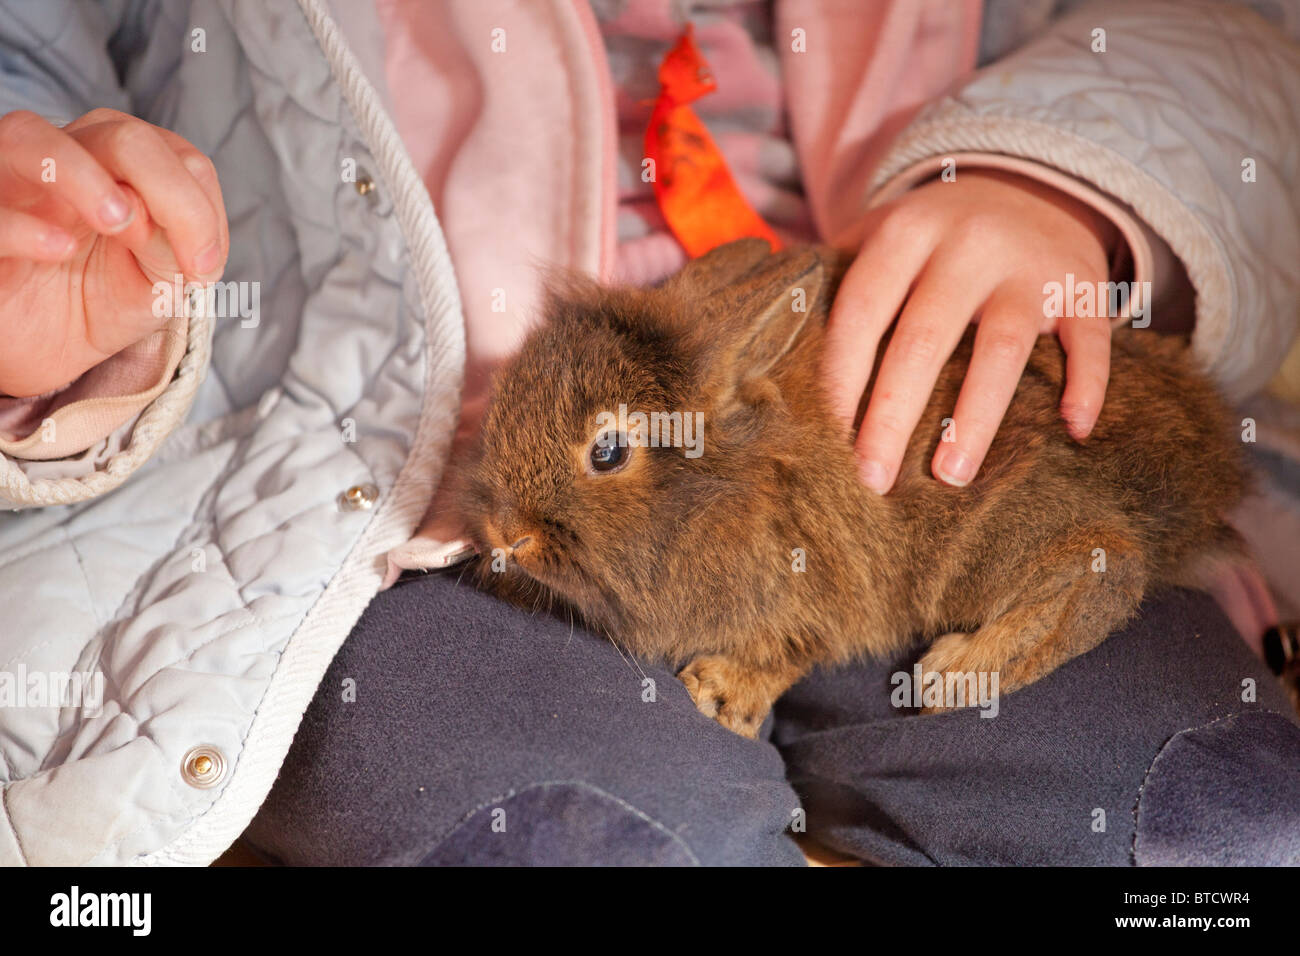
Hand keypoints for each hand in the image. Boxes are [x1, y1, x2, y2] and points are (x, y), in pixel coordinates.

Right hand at [0, 108, 228, 396]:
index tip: (205, 271)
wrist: (43, 347)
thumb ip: (172, 247)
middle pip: (120, 134)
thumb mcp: (158, 283)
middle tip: (178, 256)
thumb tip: (154, 216)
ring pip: (29, 136)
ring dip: (84, 175)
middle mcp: (62, 157)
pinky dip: (24, 226)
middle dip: (165, 188)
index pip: (178, 155)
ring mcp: (10, 184)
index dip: (201, 209)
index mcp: (120, 164)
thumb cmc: (102, 298)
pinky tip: (60, 248)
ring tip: (119, 221)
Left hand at [823, 168, 1117, 492]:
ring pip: (1001, 347)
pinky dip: (1085, 384)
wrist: (1035, 182)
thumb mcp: (885, 232)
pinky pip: (1089, 340)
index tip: (825, 438)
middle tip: (871, 480)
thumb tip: (764, 333)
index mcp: (905, 233)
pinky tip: (1073, 430)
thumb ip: (835, 273)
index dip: (841, 377)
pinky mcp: (1083, 286)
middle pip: (923, 338)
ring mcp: (1029, 266)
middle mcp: (967, 244)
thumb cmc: (937, 236)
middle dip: (891, 415)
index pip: (862, 311)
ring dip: (975, 417)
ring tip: (951, 475)